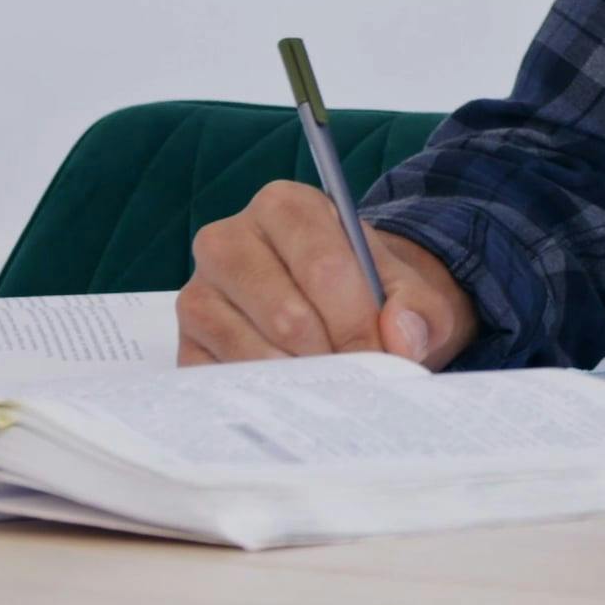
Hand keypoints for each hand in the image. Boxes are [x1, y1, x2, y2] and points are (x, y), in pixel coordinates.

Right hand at [177, 179, 478, 369]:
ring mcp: (199, 293)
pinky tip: (295, 397)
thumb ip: (417, 310)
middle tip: (362, 379)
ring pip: (252, 351)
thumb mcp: (412, 292)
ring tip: (334, 386)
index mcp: (285, 207)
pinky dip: (266, 397)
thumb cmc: (371, 294)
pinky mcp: (187, 343)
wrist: (344, 314)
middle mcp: (229, 241)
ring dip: (302, 380)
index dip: (359, 320)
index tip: (385, 355)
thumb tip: (400, 338)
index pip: (322, 266)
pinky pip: (223, 380)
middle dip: (334, 356)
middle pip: (286, 314)